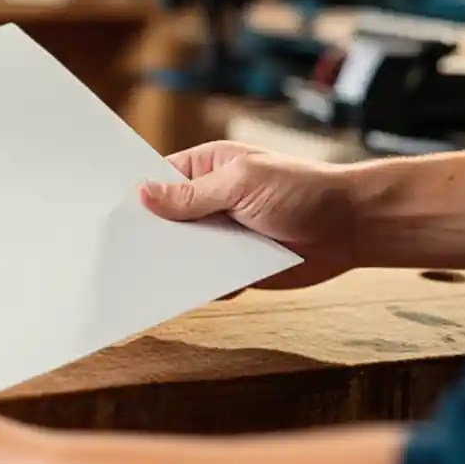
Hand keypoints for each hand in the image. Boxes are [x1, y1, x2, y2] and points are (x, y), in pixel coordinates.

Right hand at [139, 141, 356, 288]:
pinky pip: (206, 279)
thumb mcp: (242, 184)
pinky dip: (195, 287)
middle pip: (165, 220)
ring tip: (141, 277)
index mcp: (207, 169)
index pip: (158, 180)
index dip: (136, 197)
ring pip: (182, 253)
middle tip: (119, 251)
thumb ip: (193, 194)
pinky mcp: (236, 266)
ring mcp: (221, 235)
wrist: (354, 228)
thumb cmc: (305, 189)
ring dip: (171, 264)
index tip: (109, 214)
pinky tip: (178, 294)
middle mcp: (209, 202)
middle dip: (149, 235)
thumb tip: (144, 194)